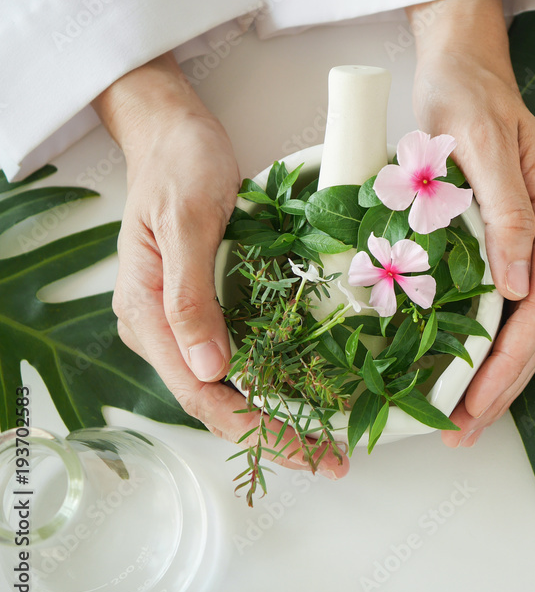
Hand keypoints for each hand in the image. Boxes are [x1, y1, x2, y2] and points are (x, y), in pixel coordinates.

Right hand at [93, 53, 347, 477]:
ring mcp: (184, 320)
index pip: (201, 394)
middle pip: (217, 402)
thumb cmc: (179, 167)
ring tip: (326, 439)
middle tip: (330, 458)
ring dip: (276, 415)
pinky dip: (274, 380)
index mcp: (147, 315)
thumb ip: (191, 295)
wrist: (173, 133)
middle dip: (272, 436)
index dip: (254, 428)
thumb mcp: (186, 222)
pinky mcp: (207, 304)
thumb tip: (207, 369)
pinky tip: (307, 392)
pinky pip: (239, 355)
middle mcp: (162, 328)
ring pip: (229, 386)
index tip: (304, 447)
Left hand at [407, 0, 534, 446]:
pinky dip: (482, 341)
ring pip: (520, 324)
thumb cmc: (470, 97)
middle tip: (462, 430)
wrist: (464, 65)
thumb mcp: (483, 145)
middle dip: (501, 385)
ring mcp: (528, 241)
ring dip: (493, 373)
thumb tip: (517, 284)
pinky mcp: (502, 239)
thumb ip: (506, 209)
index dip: (509, 364)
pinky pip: (499, 303)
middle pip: (534, 328)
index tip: (475, 405)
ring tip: (461, 417)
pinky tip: (458, 366)